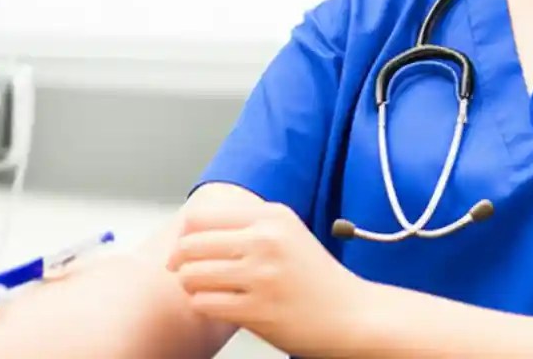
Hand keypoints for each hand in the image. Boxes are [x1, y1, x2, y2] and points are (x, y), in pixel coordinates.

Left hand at [167, 200, 373, 357]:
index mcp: (272, 217)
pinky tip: (219, 305)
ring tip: (205, 290)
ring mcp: (262, 276)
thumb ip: (247, 225)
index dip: (185, 235)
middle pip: (191, 244)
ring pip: (192, 275)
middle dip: (181, 262)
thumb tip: (191, 229)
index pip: (202, 217)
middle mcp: (266, 241)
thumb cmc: (316, 278)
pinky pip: (204, 303)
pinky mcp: (258, 309)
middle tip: (186, 272)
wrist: (351, 315)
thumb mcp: (287, 233)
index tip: (184, 249)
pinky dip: (203, 305)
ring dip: (191, 285)